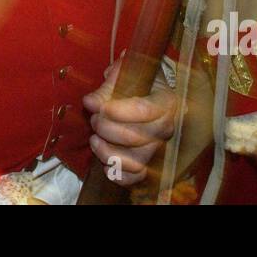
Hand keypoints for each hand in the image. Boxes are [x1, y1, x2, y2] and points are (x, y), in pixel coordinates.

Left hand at [83, 57, 177, 185]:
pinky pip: (134, 178)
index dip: (117, 111)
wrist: (150, 96)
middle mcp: (166, 128)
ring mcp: (159, 149)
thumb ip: (106, 89)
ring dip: (106, 152)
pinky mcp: (150, 166)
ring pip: (133, 161)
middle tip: (94, 119)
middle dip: (105, 128)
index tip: (99, 107)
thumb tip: (90, 102)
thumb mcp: (125, 77)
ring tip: (94, 139)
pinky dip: (116, 174)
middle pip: (134, 137)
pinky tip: (104, 161)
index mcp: (166, 102)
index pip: (143, 110)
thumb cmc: (137, 85)